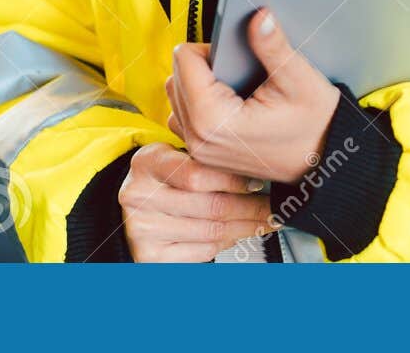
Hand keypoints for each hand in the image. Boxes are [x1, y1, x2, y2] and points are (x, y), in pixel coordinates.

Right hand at [118, 142, 273, 262]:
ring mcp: (142, 229)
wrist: (136, 204)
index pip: (197, 175)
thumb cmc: (165, 177)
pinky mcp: (150, 256)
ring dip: (246, 228)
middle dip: (251, 209)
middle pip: (210, 207)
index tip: (259, 182)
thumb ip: (208, 157)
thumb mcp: (177, 154)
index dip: (234, 181)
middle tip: (273, 208)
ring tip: (265, 222)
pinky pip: (202, 252)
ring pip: (212, 232)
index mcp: (148, 162)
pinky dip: (227, 244)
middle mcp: (139, 196)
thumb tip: (255, 167)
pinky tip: (238, 233)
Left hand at [168, 8, 340, 183]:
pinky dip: (198, 103)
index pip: (184, 59)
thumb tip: (260, 16)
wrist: (323, 163)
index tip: (237, 55)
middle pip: (176, 75)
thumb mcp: (299, 80)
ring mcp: (198, 150)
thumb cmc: (315, 127)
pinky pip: (183, 117)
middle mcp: (198, 139)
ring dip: (198, 84)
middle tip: (239, 69)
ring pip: (176, 96)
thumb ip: (273, 46)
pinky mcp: (203, 155)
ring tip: (234, 86)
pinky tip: (229, 102)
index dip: (211, 47)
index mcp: (213, 120)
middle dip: (204, 64)